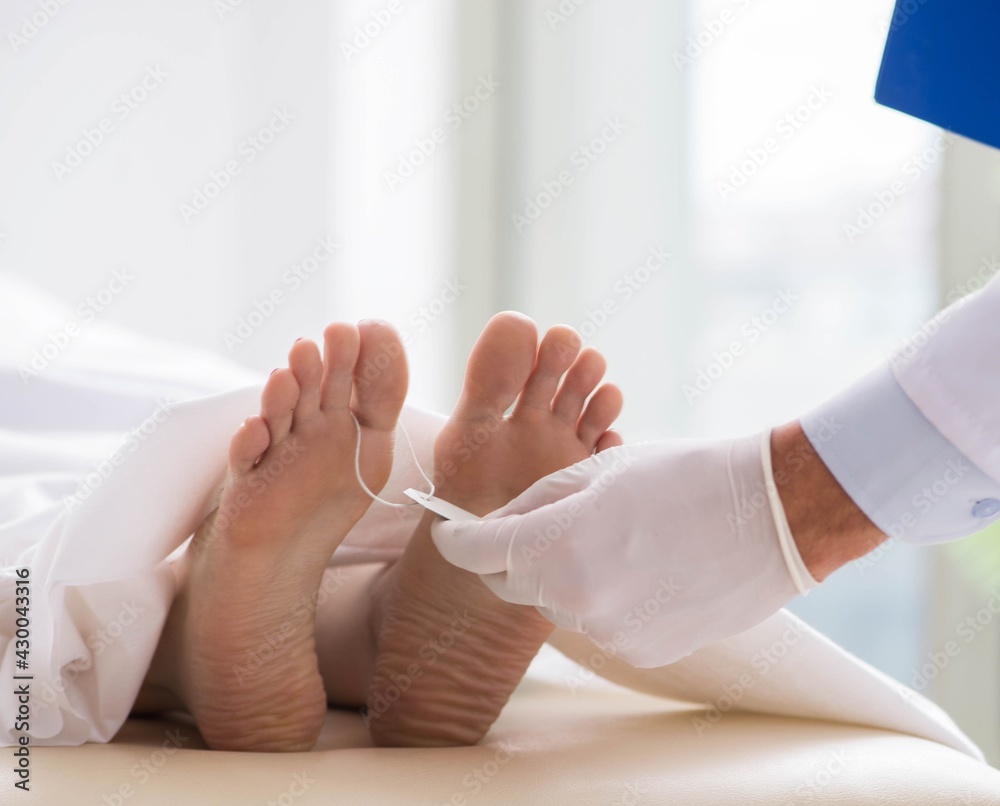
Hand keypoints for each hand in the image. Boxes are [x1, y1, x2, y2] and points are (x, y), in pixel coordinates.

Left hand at [431, 432, 816, 667]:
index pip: (475, 554)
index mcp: (554, 546)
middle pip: (512, 584)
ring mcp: (608, 633)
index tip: (448, 532)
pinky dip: (604, 598)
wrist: (769, 516)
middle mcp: (573, 600)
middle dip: (512, 556)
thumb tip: (497, 526)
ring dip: (564, 576)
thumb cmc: (682, 478)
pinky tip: (644, 567)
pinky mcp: (641, 651)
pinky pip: (599, 623)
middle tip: (538, 524)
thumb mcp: (595, 474)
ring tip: (614, 538)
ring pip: (557, 603)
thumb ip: (532, 504)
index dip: (455, 540)